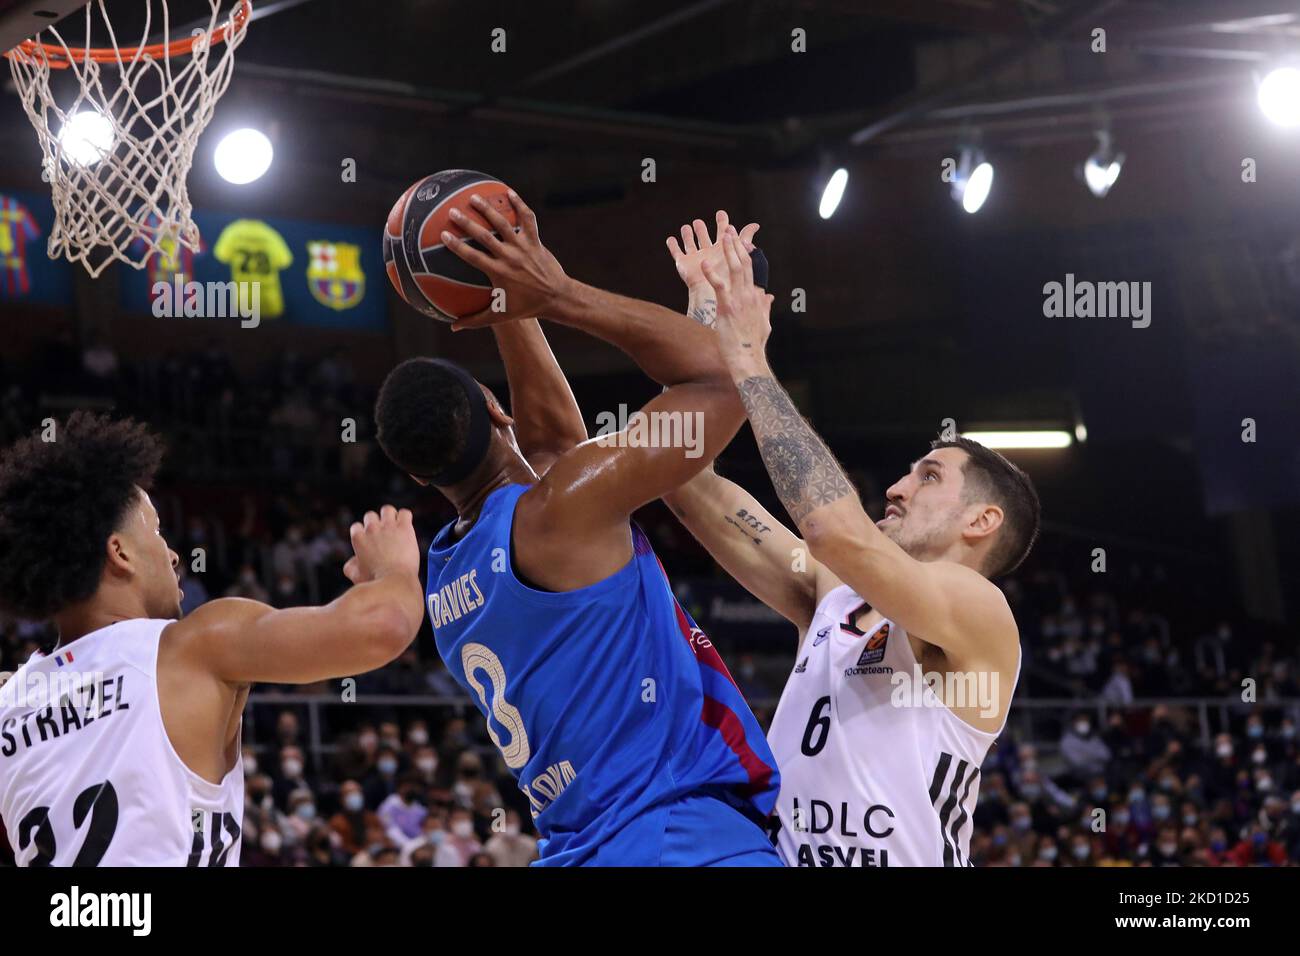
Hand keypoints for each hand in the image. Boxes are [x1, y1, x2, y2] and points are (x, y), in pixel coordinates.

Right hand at [344, 505, 420, 583]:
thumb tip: (353, 560)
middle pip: (370, 516)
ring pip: (387, 509)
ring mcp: (388, 526)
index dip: (364, 534)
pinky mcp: (404, 528)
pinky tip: (406, 528)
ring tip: (396, 528)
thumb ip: (350, 566)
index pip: (357, 526)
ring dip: (391, 517)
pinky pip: (404, 513)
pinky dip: (405, 518)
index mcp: (358, 538)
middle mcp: (371, 529)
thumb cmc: (375, 581)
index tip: (371, 541)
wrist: (395, 581)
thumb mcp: (356, 575)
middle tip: (385, 536)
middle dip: (376, 524)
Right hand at [440, 190, 570, 330]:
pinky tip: (508, 192)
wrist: (557, 298)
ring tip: (474, 197)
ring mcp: (523, 247)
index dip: (457, 246)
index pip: (472, 256)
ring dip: (488, 209)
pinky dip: (519, 204)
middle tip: (452, 211)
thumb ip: (475, 320)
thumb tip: (453, 327)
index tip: (443, 235)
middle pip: (485, 236)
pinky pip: (527, 219)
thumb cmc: (527, 308)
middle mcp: (509, 257)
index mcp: (498, 272)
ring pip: (504, 224)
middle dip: (467, 223)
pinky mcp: (535, 241)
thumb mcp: (500, 316)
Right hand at [665, 210, 759, 295]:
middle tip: (699, 222)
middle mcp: (709, 253)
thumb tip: (756, 225)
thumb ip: (745, 238)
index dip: (722, 223)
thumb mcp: (740, 254)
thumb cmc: (729, 276)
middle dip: (702, 229)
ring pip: (690, 244)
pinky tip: (670, 239)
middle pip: (704, 238)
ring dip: (687, 235)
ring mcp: (695, 258)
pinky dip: (673, 245)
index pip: (723, 233)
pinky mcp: (684, 264)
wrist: (714, 292)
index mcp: (723, 251)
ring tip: (686, 227)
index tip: (721, 213)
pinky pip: (676, 252)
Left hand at [700, 231, 773, 378]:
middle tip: (729, 230)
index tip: (739, 240)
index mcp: (755, 298)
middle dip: (736, 245)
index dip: (744, 253)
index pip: (751, 270)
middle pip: (743, 264)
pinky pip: (719, 287)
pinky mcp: (727, 308)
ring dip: (728, 251)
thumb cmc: (752, 344)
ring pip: (735, 270)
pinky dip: (712, 274)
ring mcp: (738, 300)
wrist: (748, 358)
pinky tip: (704, 263)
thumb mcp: (763, 322)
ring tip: (723, 235)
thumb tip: (768, 296)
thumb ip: (764, 307)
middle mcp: (748, 295)